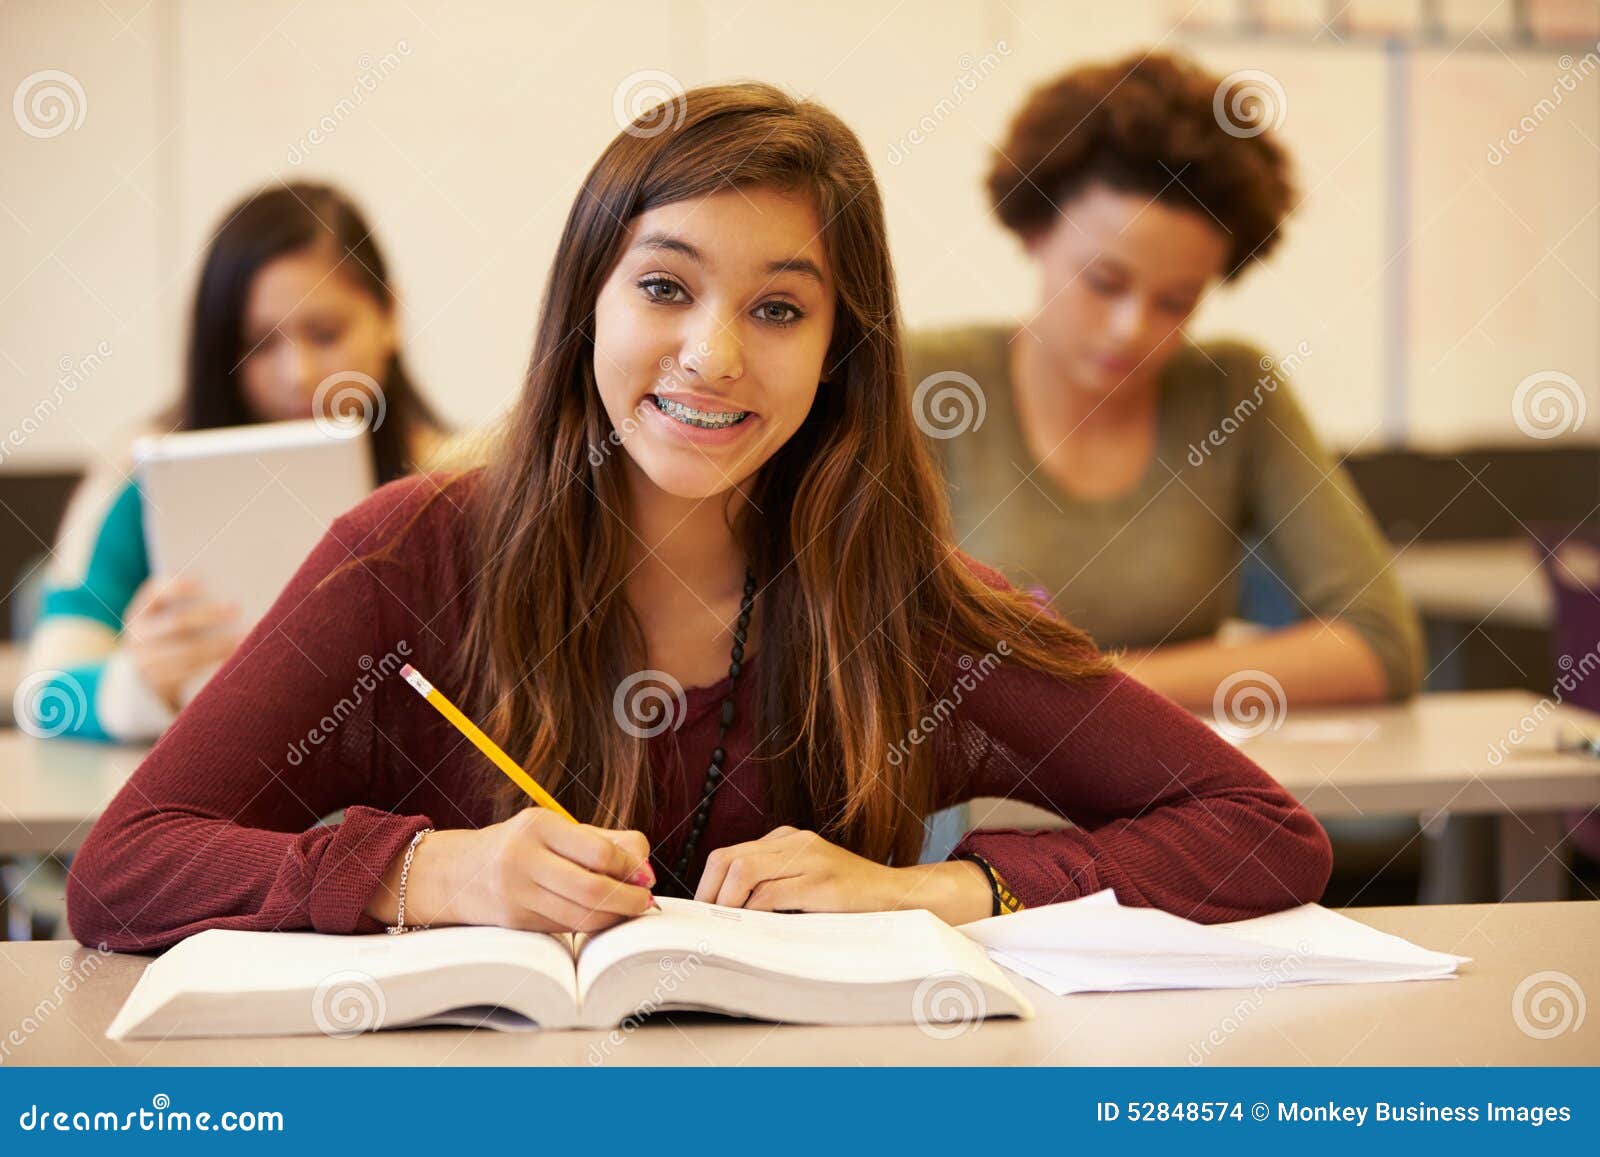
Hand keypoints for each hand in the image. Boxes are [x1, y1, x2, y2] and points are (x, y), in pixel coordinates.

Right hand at [122, 575, 243, 709]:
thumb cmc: (169, 637)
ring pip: (186, 653)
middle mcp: (139, 634)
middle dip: (208, 614)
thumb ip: (188, 604)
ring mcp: (146, 661)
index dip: (176, 587)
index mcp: (141, 610)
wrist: (144, 679)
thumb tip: (233, 587)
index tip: (202, 582)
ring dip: (219, 646)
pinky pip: (190, 674)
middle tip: (238, 607)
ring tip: (246, 638)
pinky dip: (215, 664)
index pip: (155, 592)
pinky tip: (236, 658)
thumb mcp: (166, 618)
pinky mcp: (159, 684)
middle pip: (176, 622)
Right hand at [375, 808, 656, 933]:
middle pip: (592, 889)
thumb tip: (646, 869)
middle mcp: (523, 859)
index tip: (646, 876)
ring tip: (629, 910)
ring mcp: (516, 894)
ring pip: (581, 916)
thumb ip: (608, 841)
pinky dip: (591, 924)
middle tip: (646, 902)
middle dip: (628, 899)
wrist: (458, 872)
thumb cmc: (524, 846)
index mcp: (538, 826)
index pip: (599, 852)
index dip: (629, 868)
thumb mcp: (559, 830)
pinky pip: (566, 927)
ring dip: (614, 917)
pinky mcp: (515, 922)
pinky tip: (602, 916)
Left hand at [693, 825, 992, 924]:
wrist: (900, 898)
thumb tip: (727, 911)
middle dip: (709, 894)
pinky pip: (772, 894)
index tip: (703, 914)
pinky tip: (754, 929)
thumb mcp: (807, 881)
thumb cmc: (850, 899)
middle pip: (728, 859)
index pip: (729, 854)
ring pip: (744, 872)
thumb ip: (773, 884)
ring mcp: (809, 859)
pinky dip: (754, 913)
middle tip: (708, 924)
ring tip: (728, 928)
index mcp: (787, 840)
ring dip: (727, 904)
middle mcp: (795, 842)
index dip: (708, 885)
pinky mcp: (822, 883)